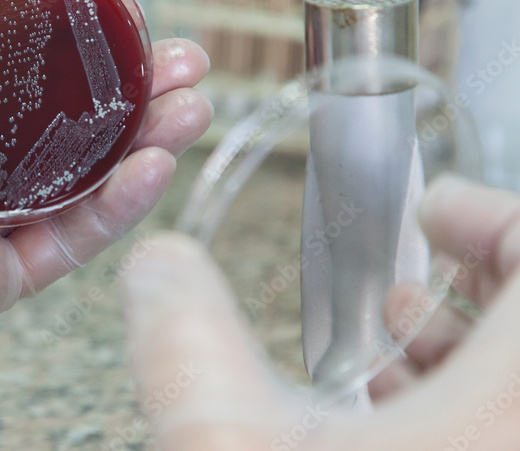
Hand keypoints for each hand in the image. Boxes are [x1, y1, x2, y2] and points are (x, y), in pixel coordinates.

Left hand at [0, 1, 212, 448]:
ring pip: (67, 177)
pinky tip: (152, 166)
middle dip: (109, 87)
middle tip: (167, 53)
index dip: (31, 44)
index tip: (80, 11)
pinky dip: (112, 208)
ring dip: (132, 137)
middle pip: (39, 122)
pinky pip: (59, 243)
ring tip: (187, 98)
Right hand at [123, 176, 519, 449]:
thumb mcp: (228, 444)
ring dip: (466, 351)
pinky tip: (387, 416)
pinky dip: (468, 409)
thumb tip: (156, 264)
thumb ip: (184, 340)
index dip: (491, 217)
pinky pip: (509, 426)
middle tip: (404, 280)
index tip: (433, 214)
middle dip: (467, 284)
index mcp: (512, 404)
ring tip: (391, 346)